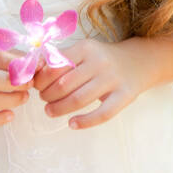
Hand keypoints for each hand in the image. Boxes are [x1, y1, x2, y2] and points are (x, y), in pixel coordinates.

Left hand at [30, 37, 146, 128]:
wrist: (139, 61)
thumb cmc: (103, 59)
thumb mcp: (84, 51)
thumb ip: (61, 59)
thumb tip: (33, 71)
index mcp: (85, 48)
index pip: (56, 65)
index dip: (41, 79)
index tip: (37, 86)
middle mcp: (99, 62)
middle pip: (65, 84)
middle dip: (48, 95)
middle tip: (43, 100)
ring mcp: (112, 79)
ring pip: (79, 99)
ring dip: (59, 108)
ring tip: (50, 111)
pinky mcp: (124, 96)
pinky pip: (103, 113)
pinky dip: (85, 121)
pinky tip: (72, 124)